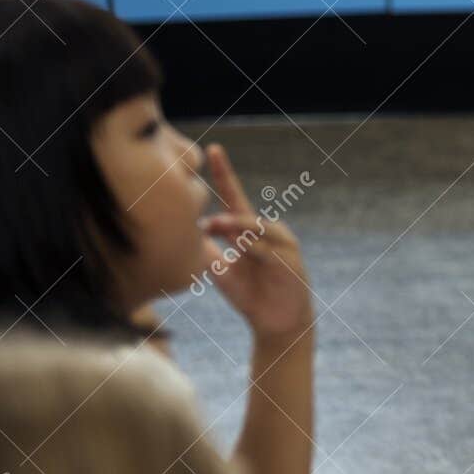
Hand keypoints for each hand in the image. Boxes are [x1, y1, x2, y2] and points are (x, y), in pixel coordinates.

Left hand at [200, 144, 313, 341]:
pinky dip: (254, 247)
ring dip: (235, 225)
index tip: (212, 149)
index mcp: (249, 229)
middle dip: (227, 193)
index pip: (234, 196)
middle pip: (244, 208)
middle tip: (206, 186)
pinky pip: (269, 251)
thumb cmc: (250, 294)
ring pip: (256, 227)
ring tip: (215, 224)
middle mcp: (267, 231)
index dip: (223, 174)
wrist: (277, 324)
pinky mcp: (290, 262)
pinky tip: (240, 245)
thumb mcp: (222, 270)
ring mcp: (281, 244)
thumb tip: (184, 232)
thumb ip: (207, 250)